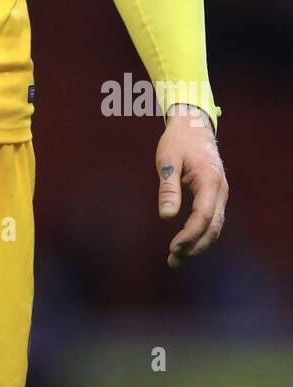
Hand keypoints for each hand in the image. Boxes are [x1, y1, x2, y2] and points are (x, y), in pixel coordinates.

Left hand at [156, 106, 227, 267]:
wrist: (194, 125)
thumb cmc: (178, 141)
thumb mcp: (168, 160)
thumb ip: (168, 187)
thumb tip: (166, 216)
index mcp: (209, 181)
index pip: (203, 216)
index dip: (190, 235)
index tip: (173, 248)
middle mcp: (220, 190)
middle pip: (212, 227)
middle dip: (194, 246)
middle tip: (173, 260)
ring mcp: (220, 193)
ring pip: (214, 226)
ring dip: (198, 244)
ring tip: (176, 258)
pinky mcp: (215, 195)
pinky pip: (212, 220)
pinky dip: (201, 234)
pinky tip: (186, 243)